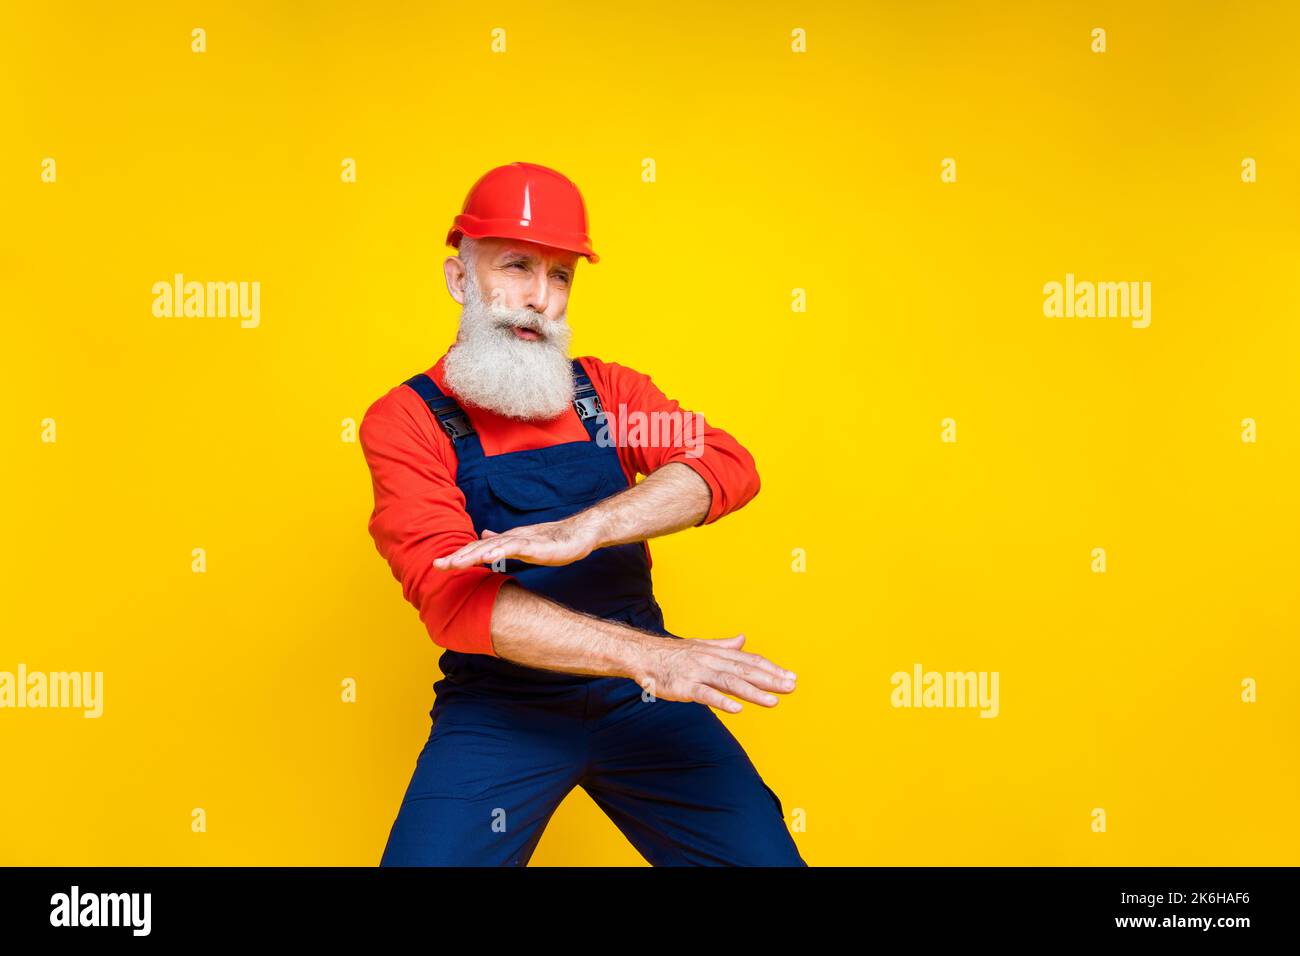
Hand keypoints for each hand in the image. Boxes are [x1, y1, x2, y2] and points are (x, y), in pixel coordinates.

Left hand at [432, 517, 598, 570]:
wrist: (577, 534)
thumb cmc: (552, 540)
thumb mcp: (522, 543)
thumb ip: (501, 541)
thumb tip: (482, 535)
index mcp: (505, 541)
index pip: (477, 548)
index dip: (458, 556)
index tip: (439, 565)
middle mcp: (509, 538)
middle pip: (479, 547)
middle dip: (458, 557)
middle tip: (437, 565)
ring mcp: (521, 541)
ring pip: (492, 547)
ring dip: (472, 554)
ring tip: (455, 563)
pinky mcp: (535, 545)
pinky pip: (514, 548)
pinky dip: (499, 551)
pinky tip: (487, 557)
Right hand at [635, 634, 797, 713]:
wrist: (643, 655)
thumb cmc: (673, 653)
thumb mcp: (701, 646)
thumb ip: (724, 645)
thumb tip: (742, 639)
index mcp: (717, 653)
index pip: (749, 660)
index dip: (770, 669)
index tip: (790, 676)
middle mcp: (711, 661)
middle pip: (745, 670)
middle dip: (770, 679)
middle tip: (791, 687)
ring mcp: (698, 674)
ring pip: (730, 682)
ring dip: (752, 692)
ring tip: (772, 701)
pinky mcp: (685, 687)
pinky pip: (705, 694)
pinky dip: (721, 701)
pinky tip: (737, 709)